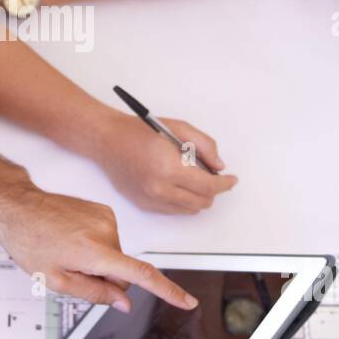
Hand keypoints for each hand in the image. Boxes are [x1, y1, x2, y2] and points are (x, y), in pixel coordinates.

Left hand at [0, 174, 198, 310]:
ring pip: (115, 255)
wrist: (18, 206)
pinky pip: (108, 239)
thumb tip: (123, 302)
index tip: (187, 301)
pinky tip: (71, 240)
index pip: (142, 275)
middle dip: (106, 278)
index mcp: (96, 252)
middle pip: (123, 270)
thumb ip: (94, 294)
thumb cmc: (30, 241)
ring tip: (67, 251)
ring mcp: (106, 217)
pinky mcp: (102, 209)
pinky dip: (95, 246)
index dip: (167, 291)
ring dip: (98, 261)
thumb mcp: (56, 280)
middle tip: (73, 271)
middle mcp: (107, 231)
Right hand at [94, 111, 237, 214]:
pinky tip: (180, 186)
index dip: (224, 184)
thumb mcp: (179, 128)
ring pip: (189, 209)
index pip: (208, 186)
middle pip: (202, 201)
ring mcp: (151, 199)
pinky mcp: (144, 204)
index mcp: (170, 168)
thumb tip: (218, 166)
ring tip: (195, 180)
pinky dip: (183, 201)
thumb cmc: (140, 131)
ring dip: (199, 197)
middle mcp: (160, 188)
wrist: (107, 140)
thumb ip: (204, 146)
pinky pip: (173, 211)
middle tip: (213, 177)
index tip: (231, 180)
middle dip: (213, 191)